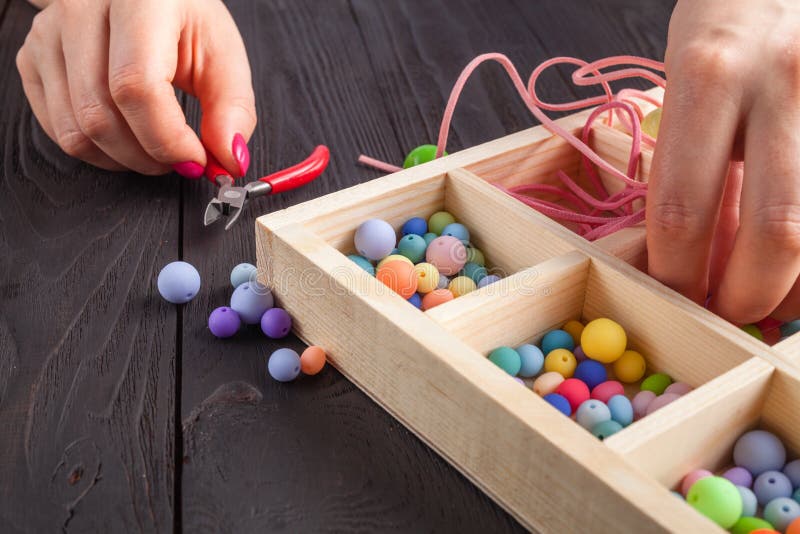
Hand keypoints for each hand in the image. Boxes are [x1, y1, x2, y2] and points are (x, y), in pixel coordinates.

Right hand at [16, 0, 255, 176]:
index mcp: (138, 1)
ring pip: (77, 131)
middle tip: (180, 160)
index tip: (196, 159)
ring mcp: (48, 34)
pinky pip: (58, 130)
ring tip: (157, 151)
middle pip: (101, 116)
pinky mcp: (32, 58)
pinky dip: (99, 152)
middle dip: (149, 156)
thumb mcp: (223, 53)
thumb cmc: (182, 19)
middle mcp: (82, 10)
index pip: (136, 86)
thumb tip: (229, 159)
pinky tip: (127, 140)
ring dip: (125, 160)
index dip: (168, 139)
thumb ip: (233, 108)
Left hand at [647, 0, 799, 323]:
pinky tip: (797, 268)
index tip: (672, 297)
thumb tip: (694, 260)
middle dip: (746, 293)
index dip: (675, 271)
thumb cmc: (725, 32)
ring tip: (769, 299)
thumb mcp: (685, 86)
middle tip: (726, 312)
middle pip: (777, 229)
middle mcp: (782, 84)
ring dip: (795, 285)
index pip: (682, 206)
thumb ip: (690, 166)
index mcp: (709, 78)